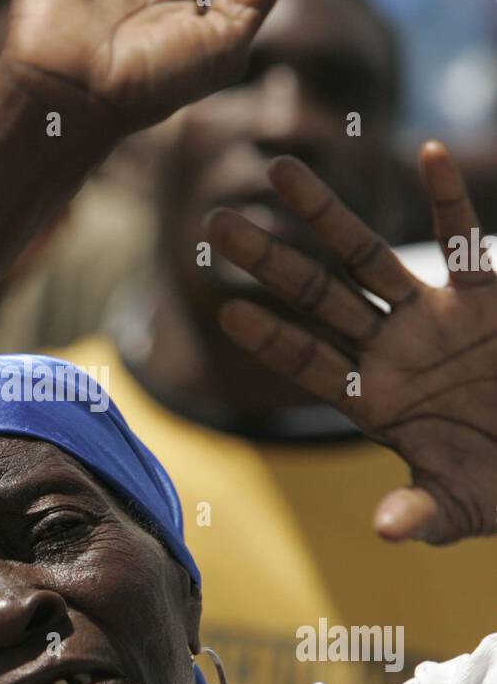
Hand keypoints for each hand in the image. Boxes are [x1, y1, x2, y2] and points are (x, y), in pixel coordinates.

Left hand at [205, 143, 496, 545]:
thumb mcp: (461, 505)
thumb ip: (422, 513)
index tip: (225, 311)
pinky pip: (464, 240)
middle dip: (269, 262)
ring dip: (324, 214)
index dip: (271, 338)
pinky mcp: (484, 297)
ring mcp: (434, 317)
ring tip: (278, 168)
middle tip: (214, 225)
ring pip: (368, 256)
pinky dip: (450, 199)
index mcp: (374, 399)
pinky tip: (424, 153)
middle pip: (318, 297)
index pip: (309, 362)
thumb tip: (385, 530)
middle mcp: (392, 349)